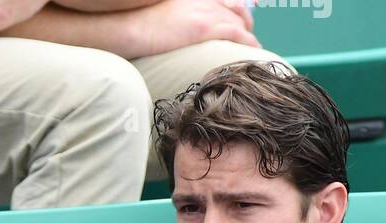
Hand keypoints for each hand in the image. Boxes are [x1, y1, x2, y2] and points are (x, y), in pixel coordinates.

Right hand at [126, 0, 258, 57]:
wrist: (130, 27)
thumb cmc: (139, 25)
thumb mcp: (164, 13)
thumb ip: (179, 17)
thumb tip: (182, 31)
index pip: (227, 2)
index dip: (239, 14)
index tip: (243, 27)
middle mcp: (204, 1)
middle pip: (238, 12)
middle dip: (247, 28)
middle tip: (250, 45)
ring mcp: (205, 12)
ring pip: (240, 23)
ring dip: (250, 38)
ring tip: (254, 54)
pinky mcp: (204, 27)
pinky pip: (236, 34)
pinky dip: (248, 43)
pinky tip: (254, 52)